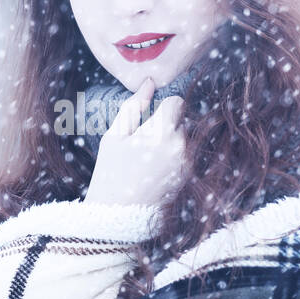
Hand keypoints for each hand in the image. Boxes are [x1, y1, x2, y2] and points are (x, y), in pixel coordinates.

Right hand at [83, 76, 186, 208]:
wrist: (118, 216)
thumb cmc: (111, 173)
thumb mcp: (114, 136)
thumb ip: (134, 107)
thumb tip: (149, 83)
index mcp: (162, 132)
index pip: (176, 102)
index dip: (162, 106)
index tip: (148, 118)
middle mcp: (181, 146)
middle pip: (181, 119)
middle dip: (164, 124)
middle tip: (141, 143)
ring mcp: (187, 162)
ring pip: (183, 136)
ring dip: (169, 140)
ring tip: (146, 159)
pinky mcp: (188, 175)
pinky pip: (184, 153)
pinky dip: (172, 155)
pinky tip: (153, 169)